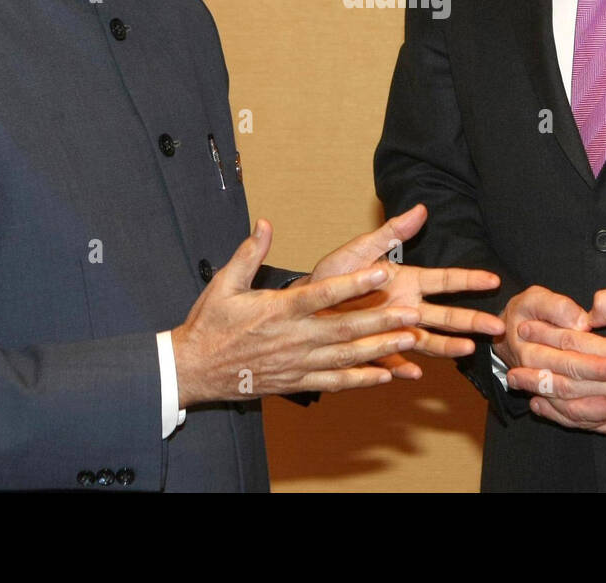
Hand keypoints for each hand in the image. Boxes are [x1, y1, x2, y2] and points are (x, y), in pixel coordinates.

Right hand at [171, 219, 424, 405]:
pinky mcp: (296, 381)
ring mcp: (297, 363)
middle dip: (381, 320)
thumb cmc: (210, 324)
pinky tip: (385, 375)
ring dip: (380, 349)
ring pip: (346, 357)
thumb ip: (249, 253)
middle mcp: (293, 338)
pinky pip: (334, 382)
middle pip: (345, 328)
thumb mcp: (225, 283)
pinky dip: (360, 379)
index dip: (354, 283)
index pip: (323, 294)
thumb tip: (265, 223)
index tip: (381, 270)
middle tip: (412, 312)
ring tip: (410, 339)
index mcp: (279, 310)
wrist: (193, 369)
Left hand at [308, 204, 504, 378]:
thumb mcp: (361, 249)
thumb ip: (391, 232)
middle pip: (446, 315)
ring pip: (428, 340)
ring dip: (448, 345)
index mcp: (407, 281)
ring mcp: (393, 330)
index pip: (445, 281)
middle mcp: (406, 307)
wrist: (305, 303)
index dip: (470, 280)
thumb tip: (420, 209)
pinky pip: (392, 360)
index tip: (494, 280)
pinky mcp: (376, 349)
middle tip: (498, 326)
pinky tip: (413, 373)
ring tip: (468, 349)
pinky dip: (402, 367)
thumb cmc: (333, 275)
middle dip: (472, 319)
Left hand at [506, 286, 605, 433]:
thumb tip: (586, 312)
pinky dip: (565, 418)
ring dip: (544, 396)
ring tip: (519, 384)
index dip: (547, 334)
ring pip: (577, 406)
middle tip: (509, 360)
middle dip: (536, 370)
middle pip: (570, 380)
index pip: (576, 345)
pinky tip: (545, 408)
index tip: (524, 324)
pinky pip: (592, 422)